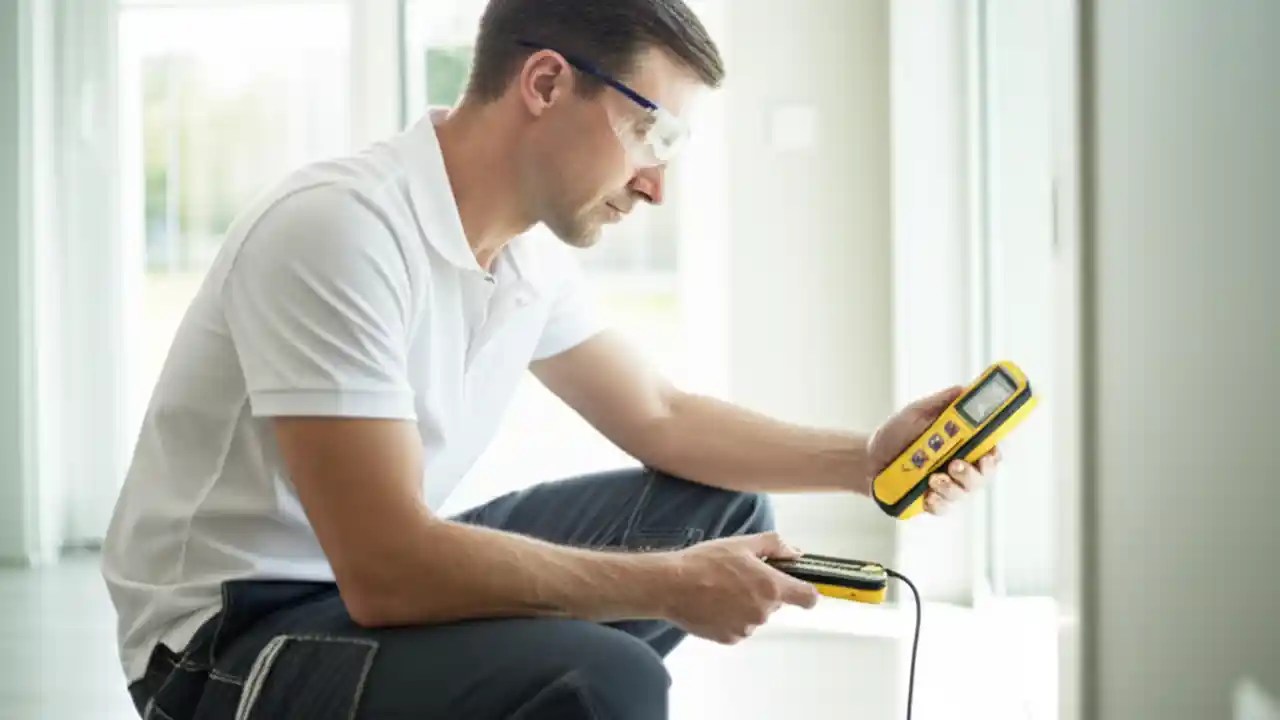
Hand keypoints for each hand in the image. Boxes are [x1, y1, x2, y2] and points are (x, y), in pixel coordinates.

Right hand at [661, 533, 818, 644]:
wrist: (672, 585)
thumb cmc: (706, 561)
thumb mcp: (742, 543)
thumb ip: (774, 545)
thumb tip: (795, 552)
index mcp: (772, 586)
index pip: (808, 597)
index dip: (806, 592)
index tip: (798, 587)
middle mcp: (763, 611)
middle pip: (775, 604)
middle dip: (763, 592)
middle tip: (739, 577)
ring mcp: (746, 627)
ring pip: (755, 616)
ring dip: (745, 605)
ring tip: (720, 589)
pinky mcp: (729, 638)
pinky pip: (738, 627)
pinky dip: (729, 618)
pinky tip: (712, 603)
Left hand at [867, 386, 1001, 515]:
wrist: (868, 457)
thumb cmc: (896, 434)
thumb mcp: (917, 413)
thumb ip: (941, 403)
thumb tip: (965, 390)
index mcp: (962, 445)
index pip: (990, 451)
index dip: (995, 454)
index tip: (989, 453)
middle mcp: (959, 468)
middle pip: (983, 476)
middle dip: (973, 473)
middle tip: (955, 464)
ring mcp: (947, 487)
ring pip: (964, 493)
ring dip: (952, 486)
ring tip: (933, 478)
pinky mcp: (931, 502)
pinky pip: (944, 508)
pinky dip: (938, 503)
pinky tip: (928, 495)